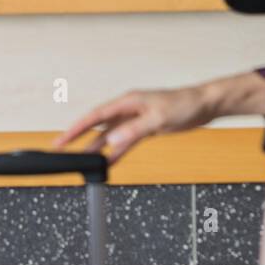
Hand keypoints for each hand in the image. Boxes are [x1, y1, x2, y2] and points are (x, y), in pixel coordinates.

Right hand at [51, 85, 216, 164]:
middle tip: (61, 150)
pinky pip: (124, 142)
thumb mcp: (158, 118)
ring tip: (81, 161)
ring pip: (109, 135)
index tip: (62, 140)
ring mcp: (135, 119)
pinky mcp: (144, 128)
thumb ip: (134, 131)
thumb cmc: (184, 104)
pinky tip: (107, 162)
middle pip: (97, 125)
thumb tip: (112, 141)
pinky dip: (115, 152)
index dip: (76, 128)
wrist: (203, 104)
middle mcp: (128, 109)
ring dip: (96, 147)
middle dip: (79, 137)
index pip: (95, 116)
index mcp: (128, 102)